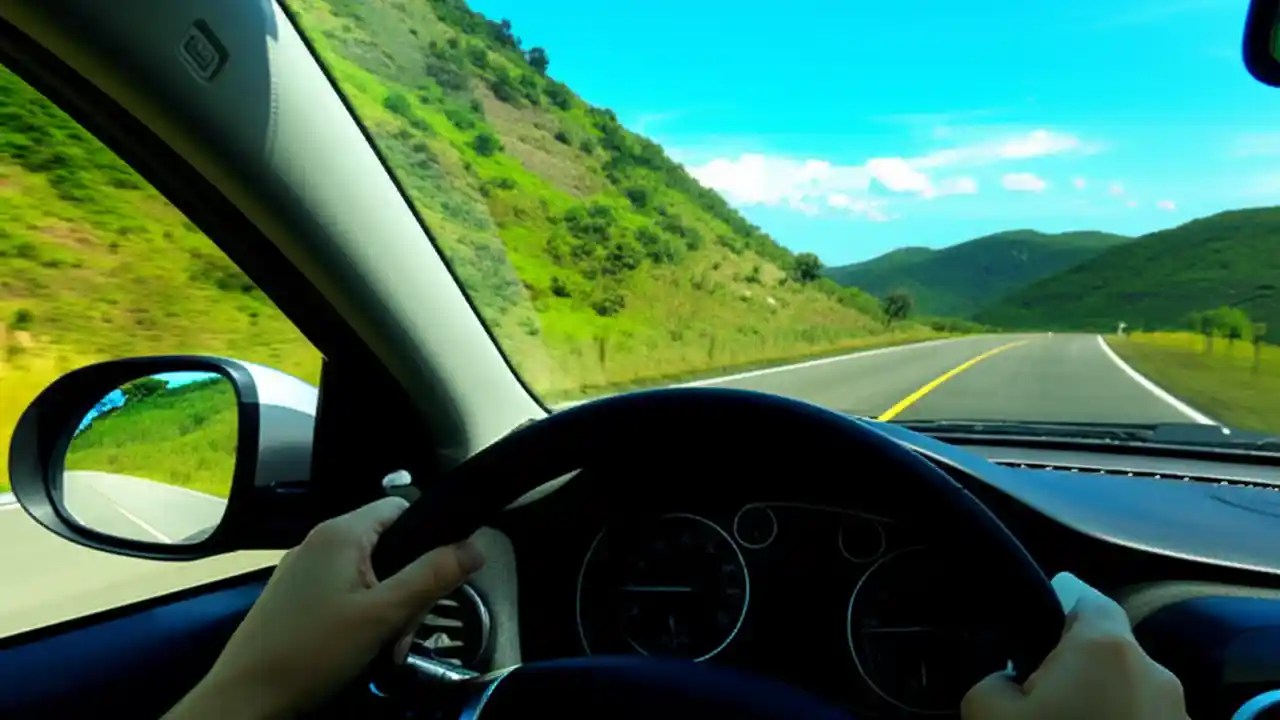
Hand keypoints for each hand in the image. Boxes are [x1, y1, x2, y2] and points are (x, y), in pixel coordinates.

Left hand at [166, 497, 485, 719]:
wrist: (245, 698)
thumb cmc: (313, 650)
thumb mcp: (383, 614)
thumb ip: (432, 576)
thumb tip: (477, 546)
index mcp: (342, 532)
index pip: (402, 507)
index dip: (430, 535)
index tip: (443, 577)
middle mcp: (321, 541)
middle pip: (390, 546)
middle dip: (410, 588)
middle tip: (409, 630)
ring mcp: (305, 570)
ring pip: (370, 575)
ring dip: (389, 609)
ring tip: (387, 647)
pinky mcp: (296, 598)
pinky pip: (346, 593)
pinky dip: (364, 617)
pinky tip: (365, 649)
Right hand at [961, 572, 1187, 719]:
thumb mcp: (986, 712)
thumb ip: (993, 682)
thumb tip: (1010, 684)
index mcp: (1106, 647)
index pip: (1085, 598)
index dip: (1056, 604)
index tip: (1033, 624)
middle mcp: (1152, 673)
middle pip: (1104, 651)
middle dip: (1071, 669)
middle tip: (1032, 697)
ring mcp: (1175, 716)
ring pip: (1124, 693)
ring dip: (1096, 705)